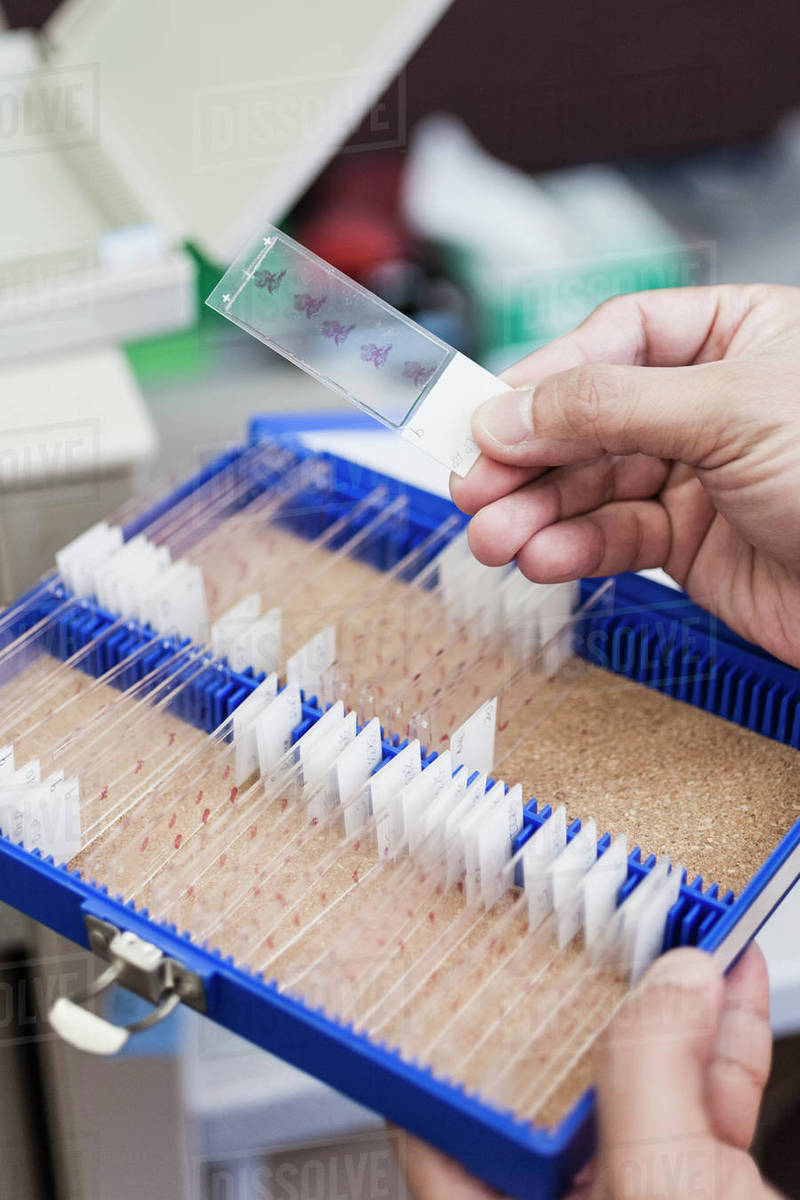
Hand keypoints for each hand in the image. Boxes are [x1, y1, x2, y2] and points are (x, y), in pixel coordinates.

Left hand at [399, 946, 780, 1198]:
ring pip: (646, 1086)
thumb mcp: (666, 1197)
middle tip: (603, 927)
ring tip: (688, 938)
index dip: (451, 1029)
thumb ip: (652, 1076)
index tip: (466, 955)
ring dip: (677, 1007)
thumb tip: (669, 983)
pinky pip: (706, 1108)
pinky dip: (727, 1046)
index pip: (443, 1116)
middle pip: (557, 1085)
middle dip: (592, 997)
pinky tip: (737, 994)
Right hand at [451, 285, 799, 666]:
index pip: (614, 339)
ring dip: (536, 512)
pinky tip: (542, 555)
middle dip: (528, 456)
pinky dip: (573, 549)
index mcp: (734, 337)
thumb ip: (610, 408)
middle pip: (588, 418)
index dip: (546, 377)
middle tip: (472, 485)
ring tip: (493, 535)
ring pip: (591, 485)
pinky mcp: (689, 543)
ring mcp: (697, 474)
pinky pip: (614, 538)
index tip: (487, 415)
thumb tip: (511, 411)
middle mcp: (708, 402)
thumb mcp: (730, 412)